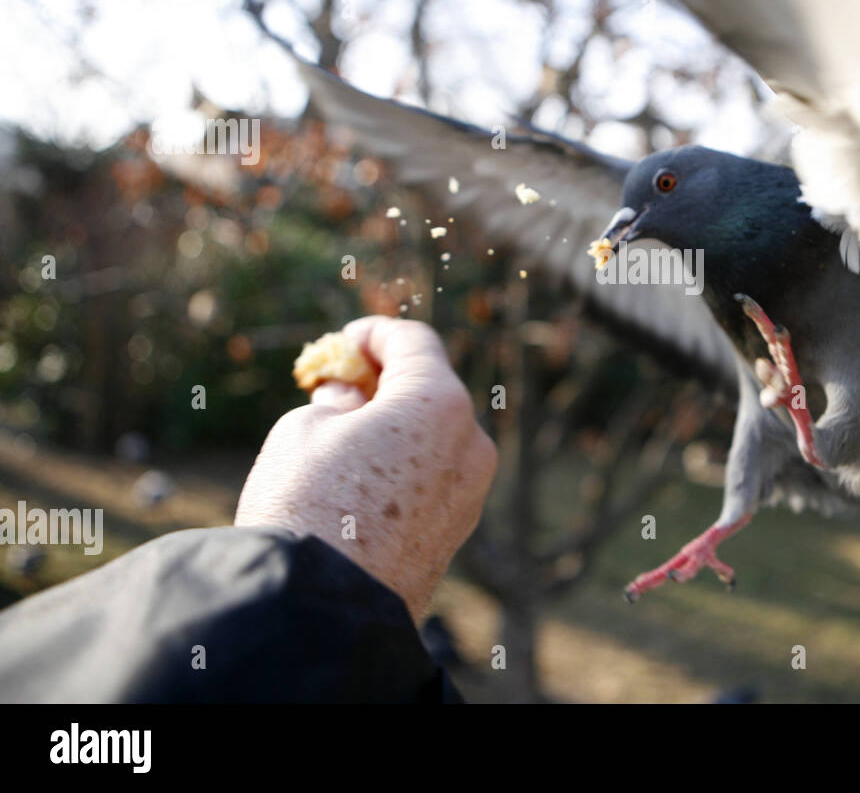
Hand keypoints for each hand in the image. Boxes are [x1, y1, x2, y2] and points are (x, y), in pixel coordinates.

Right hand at [235, 316, 496, 618]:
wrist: (324, 611)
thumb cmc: (307, 505)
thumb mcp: (304, 430)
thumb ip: (336, 402)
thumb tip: (352, 402)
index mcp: (438, 402)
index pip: (414, 342)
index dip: (374, 334)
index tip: (344, 341)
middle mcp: (470, 442)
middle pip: (431, 389)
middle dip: (386, 381)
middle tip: (340, 384)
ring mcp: (471, 491)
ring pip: (435, 437)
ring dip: (397, 424)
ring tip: (343, 431)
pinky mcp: (458, 531)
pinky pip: (434, 478)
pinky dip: (405, 464)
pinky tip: (362, 474)